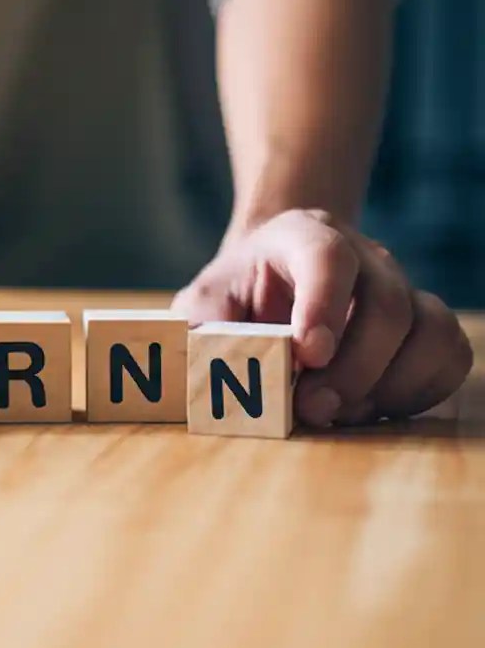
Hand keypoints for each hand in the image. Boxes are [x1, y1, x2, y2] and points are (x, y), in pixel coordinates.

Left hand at [173, 209, 473, 425]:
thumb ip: (201, 325)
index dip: (323, 305)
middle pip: (387, 305)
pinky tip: (371, 408)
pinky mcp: (423, 324)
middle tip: (312, 408)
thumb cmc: (236, 293)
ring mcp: (402, 287)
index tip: (308, 354)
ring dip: (388, 384)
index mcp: (305, 235)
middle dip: (352, 368)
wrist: (273, 277)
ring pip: (427, 330)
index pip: (327, 257)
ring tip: (339, 413)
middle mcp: (366, 256)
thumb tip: (203, 361)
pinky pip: (447, 354)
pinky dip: (416, 390)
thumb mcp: (204, 300)